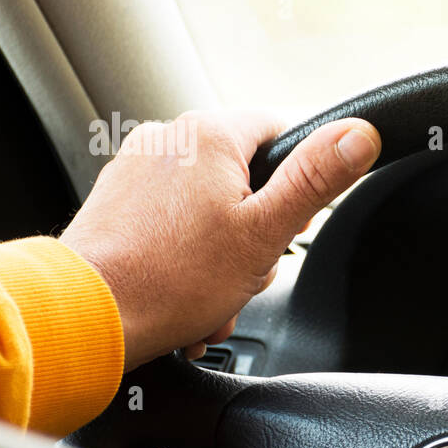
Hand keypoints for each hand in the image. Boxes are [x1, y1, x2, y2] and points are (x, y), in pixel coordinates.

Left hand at [61, 110, 380, 369]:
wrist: (88, 316)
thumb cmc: (170, 279)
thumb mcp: (265, 231)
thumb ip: (316, 179)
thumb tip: (360, 135)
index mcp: (209, 135)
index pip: (283, 131)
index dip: (299, 182)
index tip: (289, 222)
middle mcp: (168, 140)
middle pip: (246, 178)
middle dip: (256, 234)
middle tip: (246, 270)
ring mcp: (138, 170)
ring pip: (210, 208)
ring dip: (223, 256)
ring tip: (212, 295)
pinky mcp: (118, 202)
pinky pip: (173, 224)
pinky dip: (187, 259)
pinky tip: (186, 295)